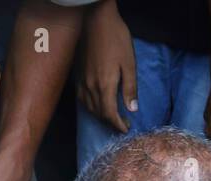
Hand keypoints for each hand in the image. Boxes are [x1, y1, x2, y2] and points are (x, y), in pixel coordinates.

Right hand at [77, 1, 136, 133]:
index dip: (118, 125)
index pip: (110, 114)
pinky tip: (96, 105)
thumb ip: (130, 87)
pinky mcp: (78, 76)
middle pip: (99, 114)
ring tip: (111, 117)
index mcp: (105, 85)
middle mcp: (91, 87)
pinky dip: (90, 107)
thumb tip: (132, 109)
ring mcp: (82, 82)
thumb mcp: (129, 62)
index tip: (126, 129)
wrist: (96, 21)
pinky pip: (82, 99)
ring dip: (100, 116)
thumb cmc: (116, 38)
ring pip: (90, 108)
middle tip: (122, 124)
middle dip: (111, 122)